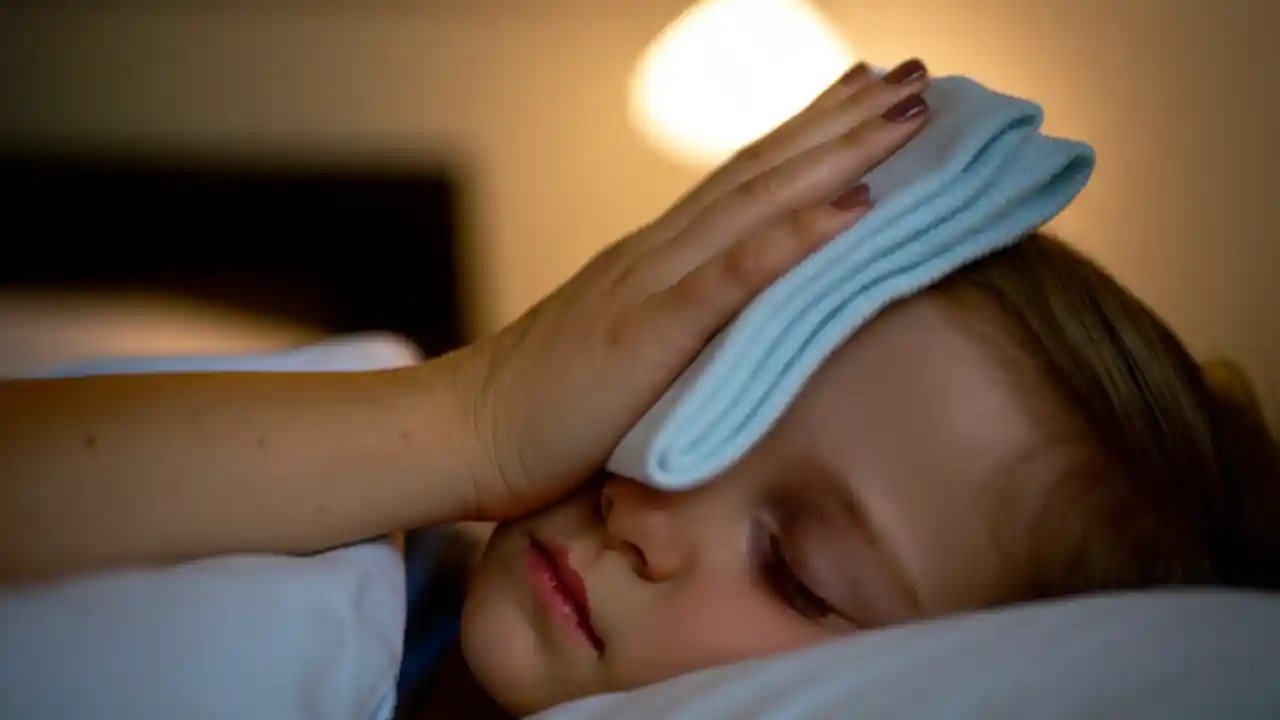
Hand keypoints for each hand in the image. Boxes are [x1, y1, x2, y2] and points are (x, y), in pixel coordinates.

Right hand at [460, 59, 931, 519]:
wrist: (460, 432)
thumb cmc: (541, 407)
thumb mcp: (620, 354)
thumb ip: (671, 329)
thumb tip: (729, 332)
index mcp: (654, 258)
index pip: (744, 182)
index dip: (809, 135)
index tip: (865, 97)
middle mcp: (658, 251)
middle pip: (765, 169)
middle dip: (844, 119)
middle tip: (918, 76)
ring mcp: (653, 282)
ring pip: (760, 201)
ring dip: (840, 151)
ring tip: (909, 109)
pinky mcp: (649, 331)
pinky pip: (734, 276)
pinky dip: (798, 234)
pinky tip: (859, 202)